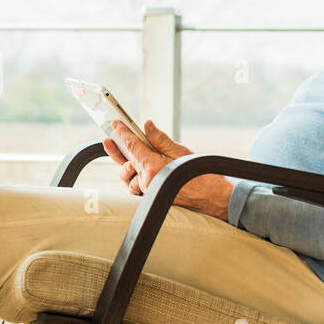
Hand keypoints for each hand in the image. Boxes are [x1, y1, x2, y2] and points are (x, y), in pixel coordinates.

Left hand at [102, 119, 232, 219]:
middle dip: (117, 151)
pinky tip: (137, 172)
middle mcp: (147, 182)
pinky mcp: (151, 199)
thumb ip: (160, 139)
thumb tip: (147, 126)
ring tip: (132, 159)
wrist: (212, 198)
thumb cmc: (201, 175)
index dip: (122, 133)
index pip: (132, 146)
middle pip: (124, 163)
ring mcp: (148, 192)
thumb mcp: (180, 152)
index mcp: (153, 167)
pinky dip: (134, 179)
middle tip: (111, 139)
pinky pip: (135, 188)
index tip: (116, 124)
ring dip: (128, 167)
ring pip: (128, 178)